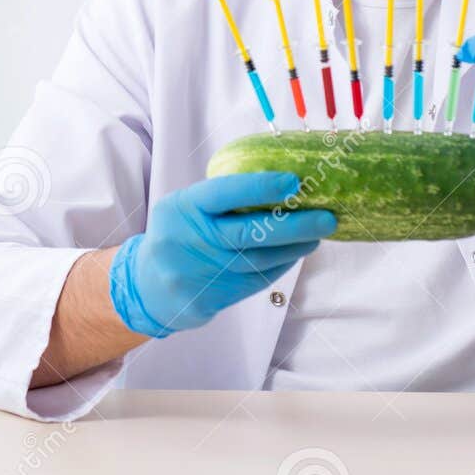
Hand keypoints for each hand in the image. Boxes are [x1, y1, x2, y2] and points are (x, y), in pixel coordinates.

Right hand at [109, 173, 335, 337]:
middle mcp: (194, 240)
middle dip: (295, 225)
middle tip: (326, 217)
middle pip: (251, 233)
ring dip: (296, 247)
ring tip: (318, 233)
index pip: (224, 194)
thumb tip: (276, 179)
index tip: (293, 182)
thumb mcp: (184, 205)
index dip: (260, 187)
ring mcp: (207, 271)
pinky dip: (283, 263)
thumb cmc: (176, 234)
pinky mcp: (218, 295)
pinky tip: (297, 252)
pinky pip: (260, 278)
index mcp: (184, 208)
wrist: (148, 285)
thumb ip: (221, 196)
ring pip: (262, 259)